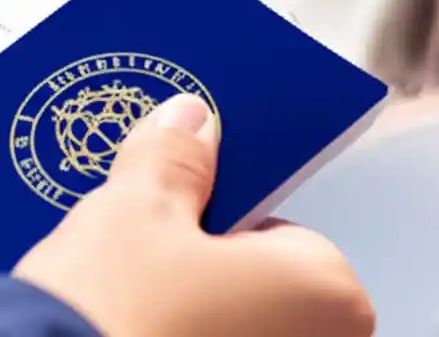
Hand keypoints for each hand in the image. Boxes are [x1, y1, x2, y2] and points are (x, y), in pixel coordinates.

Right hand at [15, 95, 374, 336]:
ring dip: (177, 304)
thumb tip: (188, 122)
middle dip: (193, 262)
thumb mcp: (135, 210)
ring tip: (114, 293)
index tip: (169, 209)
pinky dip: (159, 331)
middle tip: (134, 255)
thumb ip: (173, 159)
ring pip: (221, 317)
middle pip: (250, 278)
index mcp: (329, 293)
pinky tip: (109, 324)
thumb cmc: (111, 319)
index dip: (213, 210)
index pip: (276, 223)